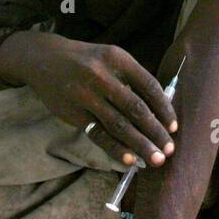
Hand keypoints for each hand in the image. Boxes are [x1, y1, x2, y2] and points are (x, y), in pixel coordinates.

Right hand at [10, 34, 177, 167]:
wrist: (44, 58)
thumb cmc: (87, 60)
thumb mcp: (111, 58)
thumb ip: (132, 79)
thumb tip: (158, 111)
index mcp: (118, 58)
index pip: (149, 86)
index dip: (164, 108)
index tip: (174, 127)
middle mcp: (102, 75)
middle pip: (136, 108)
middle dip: (156, 131)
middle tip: (169, 150)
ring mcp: (86, 95)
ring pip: (119, 124)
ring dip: (140, 144)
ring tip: (155, 159)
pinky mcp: (73, 112)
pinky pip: (98, 133)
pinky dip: (115, 148)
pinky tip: (129, 160)